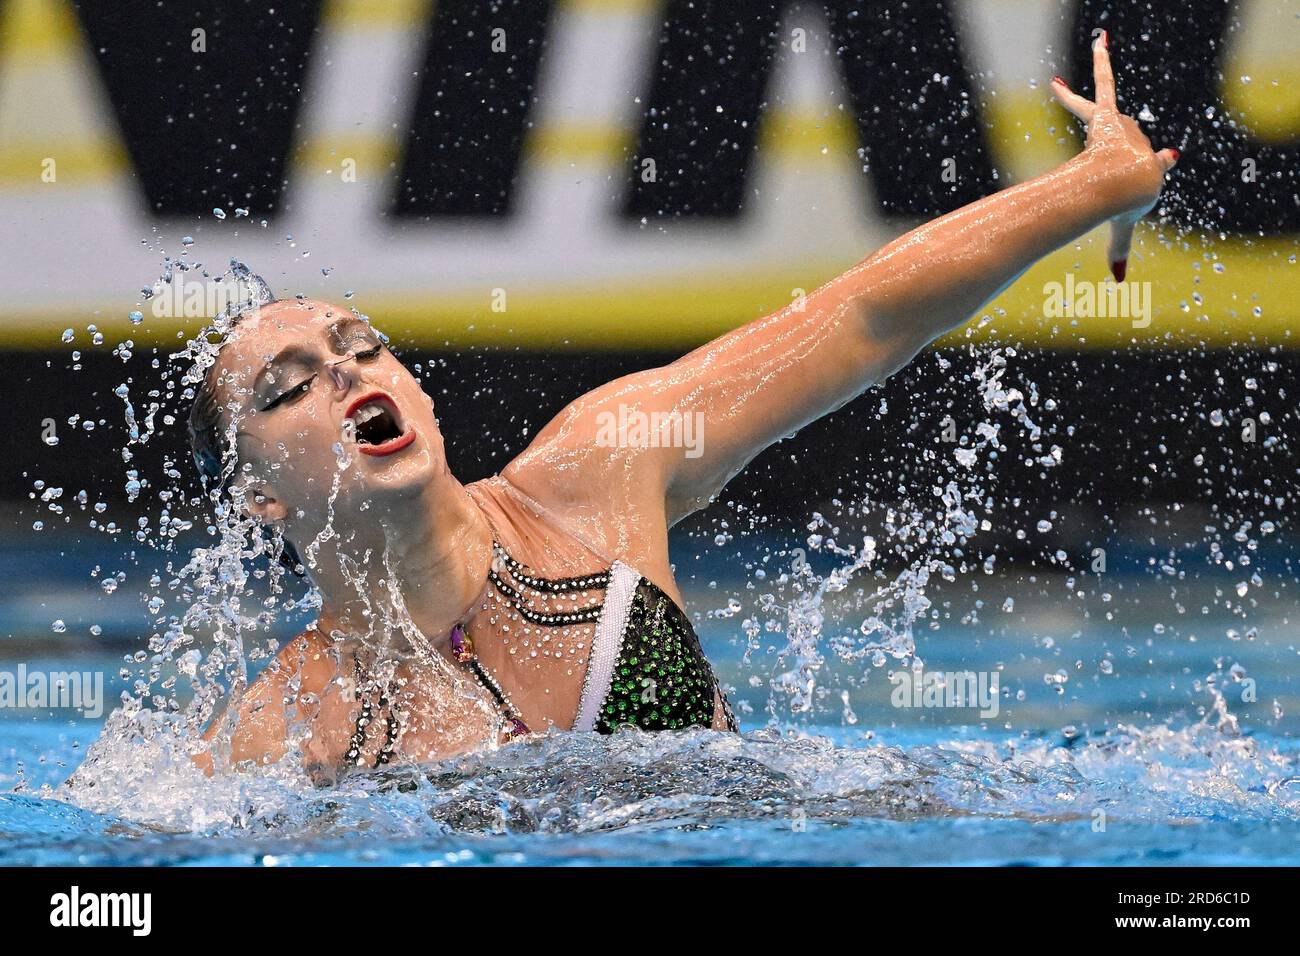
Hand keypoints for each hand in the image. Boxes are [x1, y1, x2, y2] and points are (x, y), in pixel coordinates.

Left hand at [1050, 30, 1179, 281]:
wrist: (1125, 182)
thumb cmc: (1127, 203)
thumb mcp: (1124, 227)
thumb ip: (1118, 251)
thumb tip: (1118, 281)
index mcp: (1148, 167)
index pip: (1156, 163)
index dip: (1158, 162)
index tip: (1167, 156)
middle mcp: (1137, 143)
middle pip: (1120, 147)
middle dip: (1111, 157)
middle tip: (1104, 172)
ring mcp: (1121, 129)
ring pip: (1098, 113)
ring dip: (1081, 109)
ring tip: (1065, 83)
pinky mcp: (1107, 116)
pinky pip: (1103, 84)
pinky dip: (1101, 62)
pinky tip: (1100, 40)